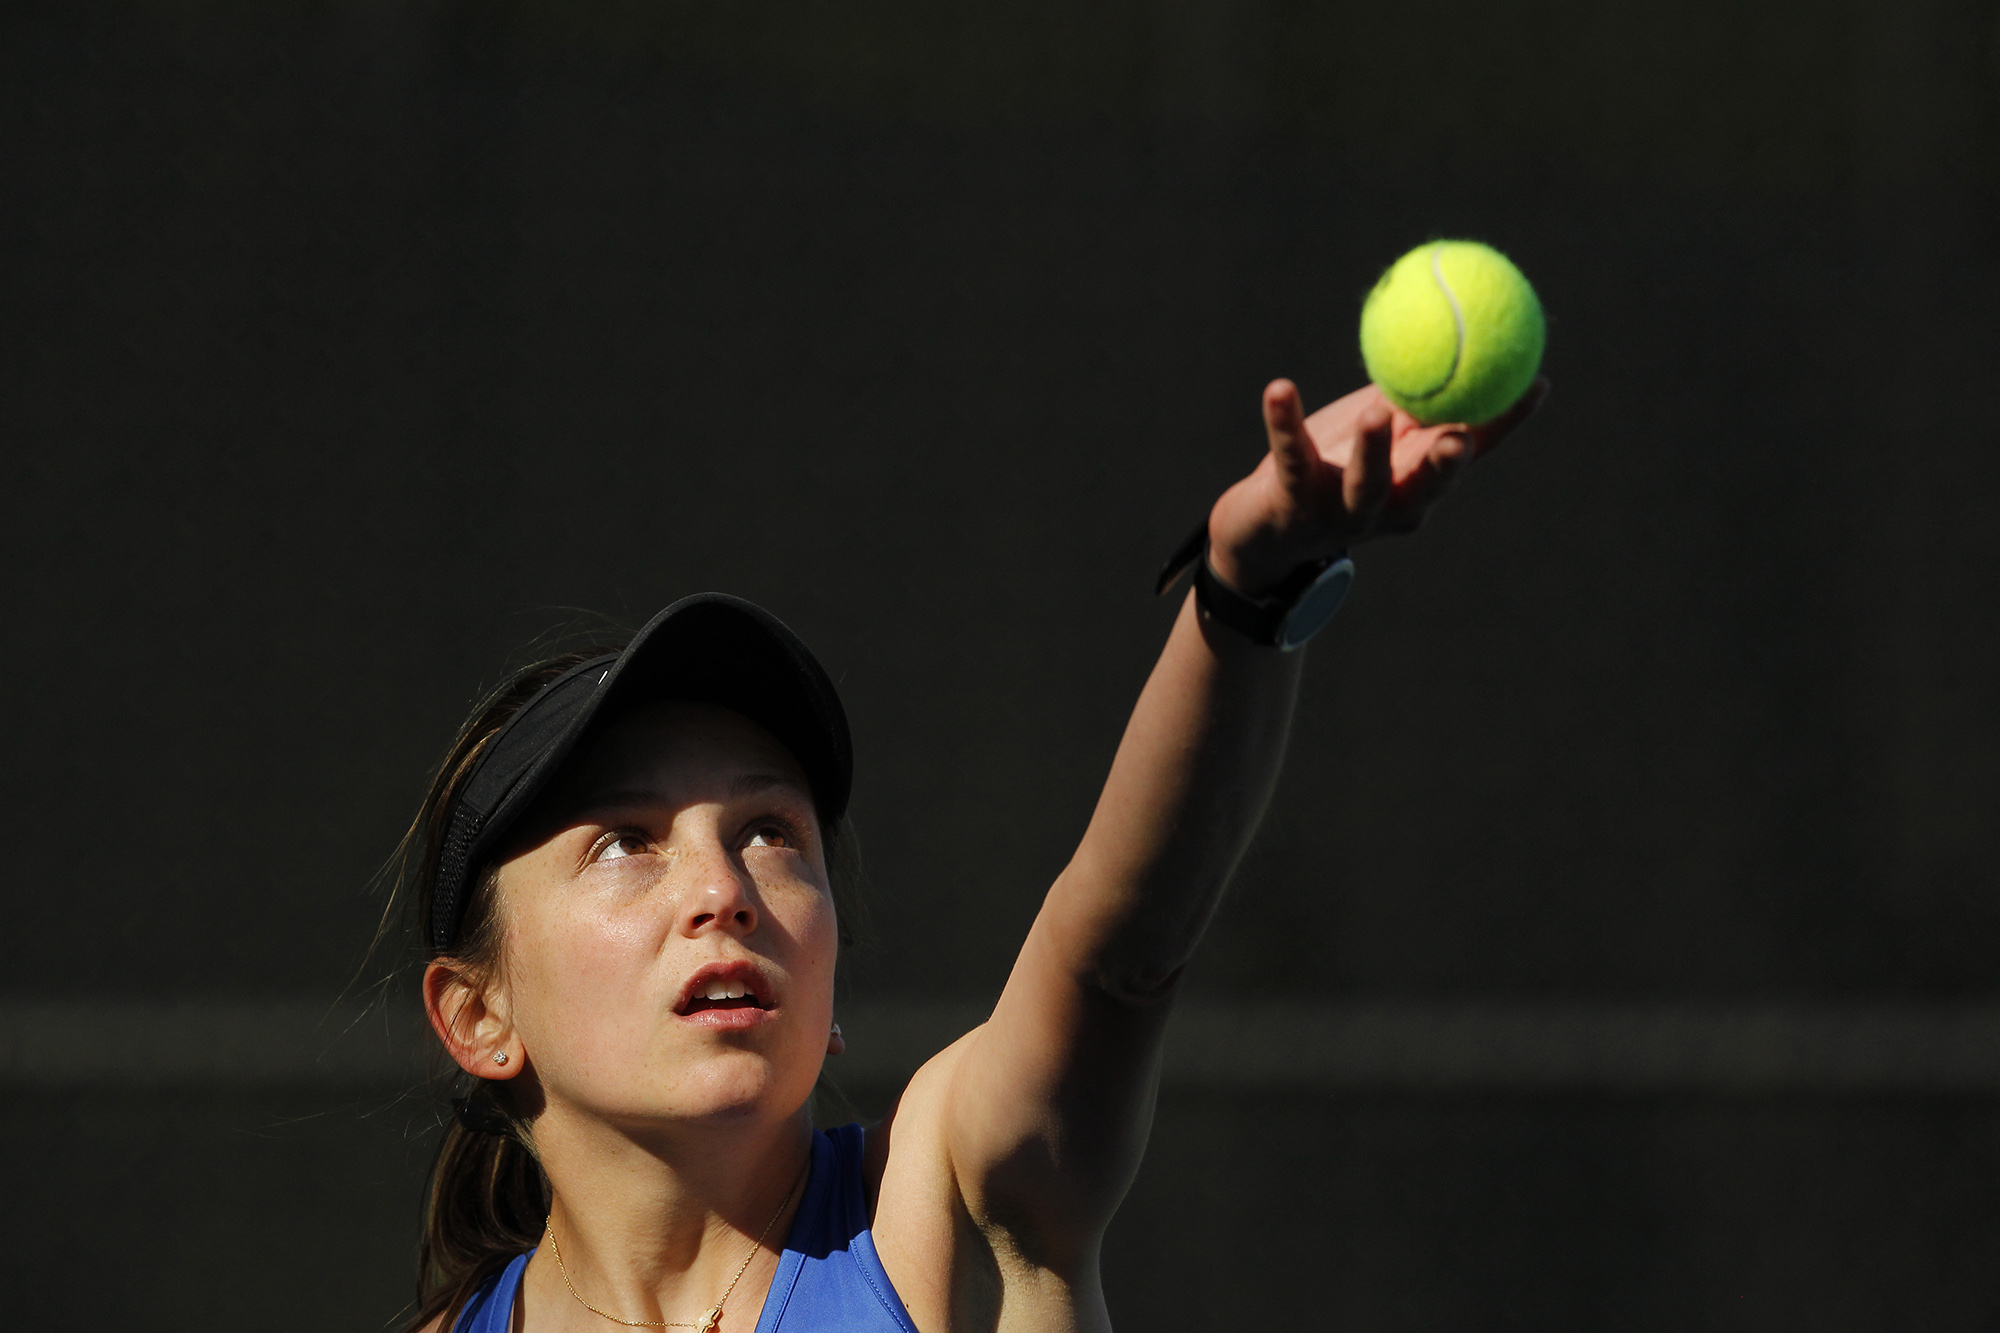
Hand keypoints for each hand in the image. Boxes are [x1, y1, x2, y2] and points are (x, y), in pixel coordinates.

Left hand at [1206, 376, 1546, 596]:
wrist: (1264, 529)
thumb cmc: (1330, 467)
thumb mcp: (1376, 429)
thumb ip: (1410, 395)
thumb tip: (1448, 330)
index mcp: (1416, 484)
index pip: (1470, 454)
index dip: (1504, 423)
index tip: (1535, 381)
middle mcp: (1387, 506)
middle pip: (1427, 487)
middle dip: (1448, 464)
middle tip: (1461, 435)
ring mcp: (1340, 513)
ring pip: (1363, 486)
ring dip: (1373, 450)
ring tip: (1376, 414)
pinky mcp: (1290, 508)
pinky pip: (1291, 459)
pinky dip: (1284, 422)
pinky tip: (1279, 389)